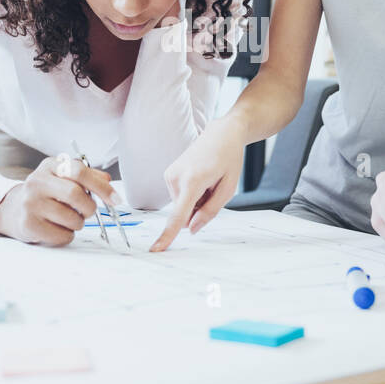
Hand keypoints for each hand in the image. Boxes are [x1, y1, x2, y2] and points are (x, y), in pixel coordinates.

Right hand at [0, 154, 117, 245]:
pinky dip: (67, 235)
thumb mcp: (63, 177)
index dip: (101, 186)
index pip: (79, 171)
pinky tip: (58, 228)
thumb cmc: (46, 193)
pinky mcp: (28, 224)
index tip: (115, 199)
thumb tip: (107, 181)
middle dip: (89, 208)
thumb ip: (87, 176)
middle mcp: (37, 181)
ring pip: (72, 219)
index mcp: (50, 166)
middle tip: (88, 212)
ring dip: (78, 223)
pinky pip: (62, 235)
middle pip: (75, 195)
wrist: (14, 209)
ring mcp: (30, 203)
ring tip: (69, 219)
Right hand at [151, 117, 244, 250]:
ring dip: (197, 200)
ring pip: (183, 206)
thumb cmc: (228, 158)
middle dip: (199, 209)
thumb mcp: (228, 188)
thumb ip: (210, 211)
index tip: (156, 249)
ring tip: (208, 180)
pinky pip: (180, 197)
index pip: (178, 215)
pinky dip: (191, 194)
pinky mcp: (168, 174)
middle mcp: (175, 177)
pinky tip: (201, 178)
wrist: (221, 134)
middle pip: (185, 213)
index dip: (168, 235)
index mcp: (192, 181)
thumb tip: (192, 229)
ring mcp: (169, 175)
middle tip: (213, 187)